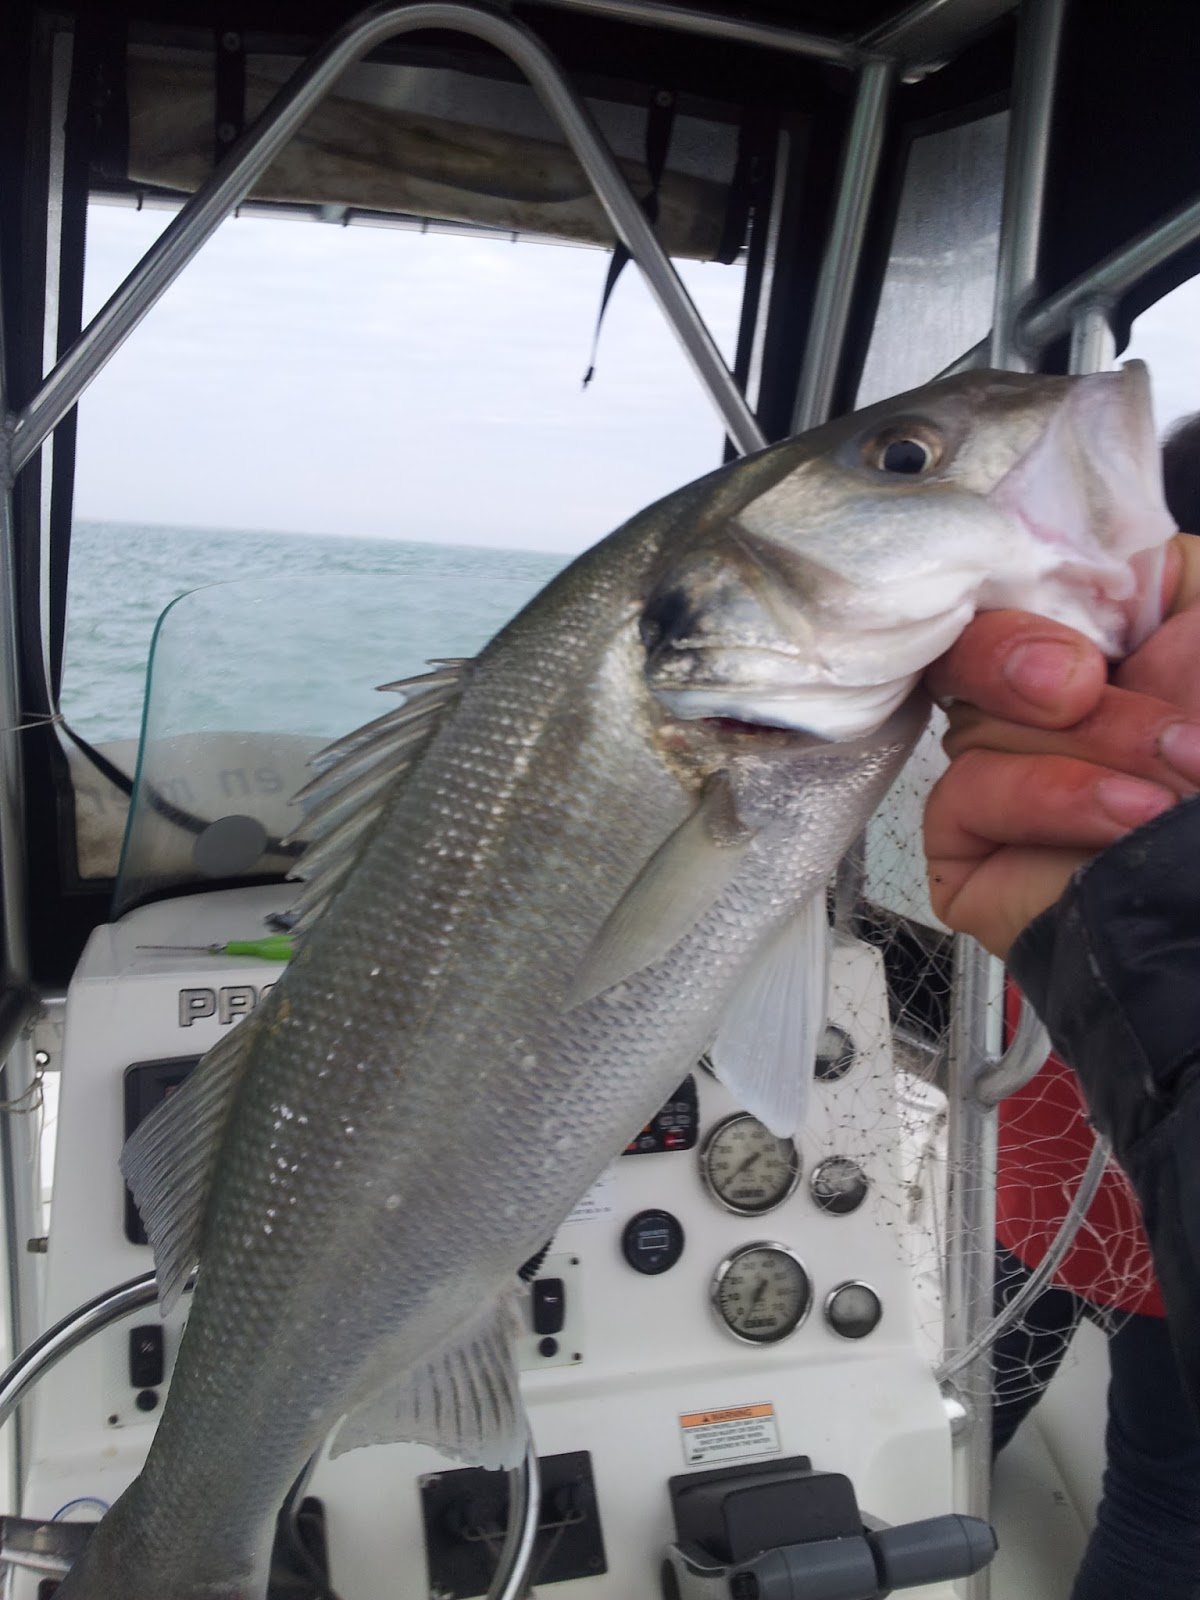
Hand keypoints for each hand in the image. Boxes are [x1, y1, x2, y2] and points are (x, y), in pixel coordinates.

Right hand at [923, 533, 1199, 956]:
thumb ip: (1141, 560)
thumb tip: (1064, 544)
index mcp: (1092, 645)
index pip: (1005, 586)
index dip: (1019, 582)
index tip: (1079, 613)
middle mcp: (1037, 709)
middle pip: (974, 643)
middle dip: (1035, 661)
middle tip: (1097, 689)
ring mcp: (1001, 778)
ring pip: (978, 722)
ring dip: (1089, 748)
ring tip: (1164, 791)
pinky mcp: (967, 848)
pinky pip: (965, 792)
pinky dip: (1049, 797)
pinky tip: (1123, 819)